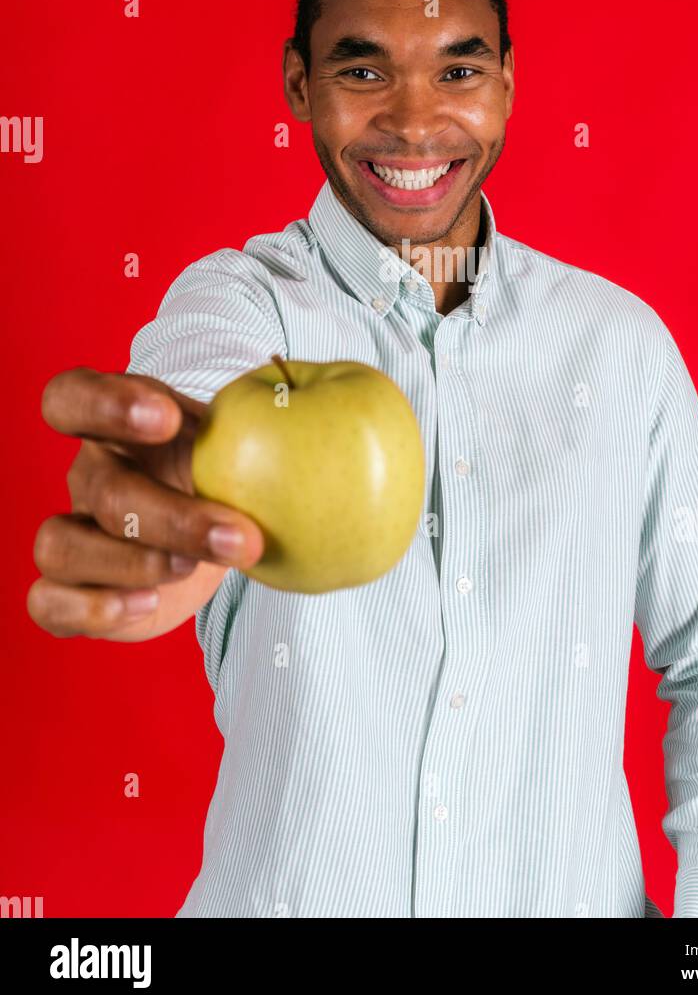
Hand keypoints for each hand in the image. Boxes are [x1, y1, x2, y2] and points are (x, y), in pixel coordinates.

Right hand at [28, 368, 263, 639]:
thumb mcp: (250, 435)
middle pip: (101, 488)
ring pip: (60, 545)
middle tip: (239, 534)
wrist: (221, 533)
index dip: (106, 403)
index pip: (73, 396)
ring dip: (130, 562)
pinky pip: (48, 603)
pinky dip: (90, 608)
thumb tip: (353, 387)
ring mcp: (74, 533)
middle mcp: (90, 476)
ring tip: (189, 569)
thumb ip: (278, 412)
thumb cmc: (236, 471)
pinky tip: (147, 604)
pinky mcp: (73, 594)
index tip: (168, 419)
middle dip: (170, 515)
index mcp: (116, 428)